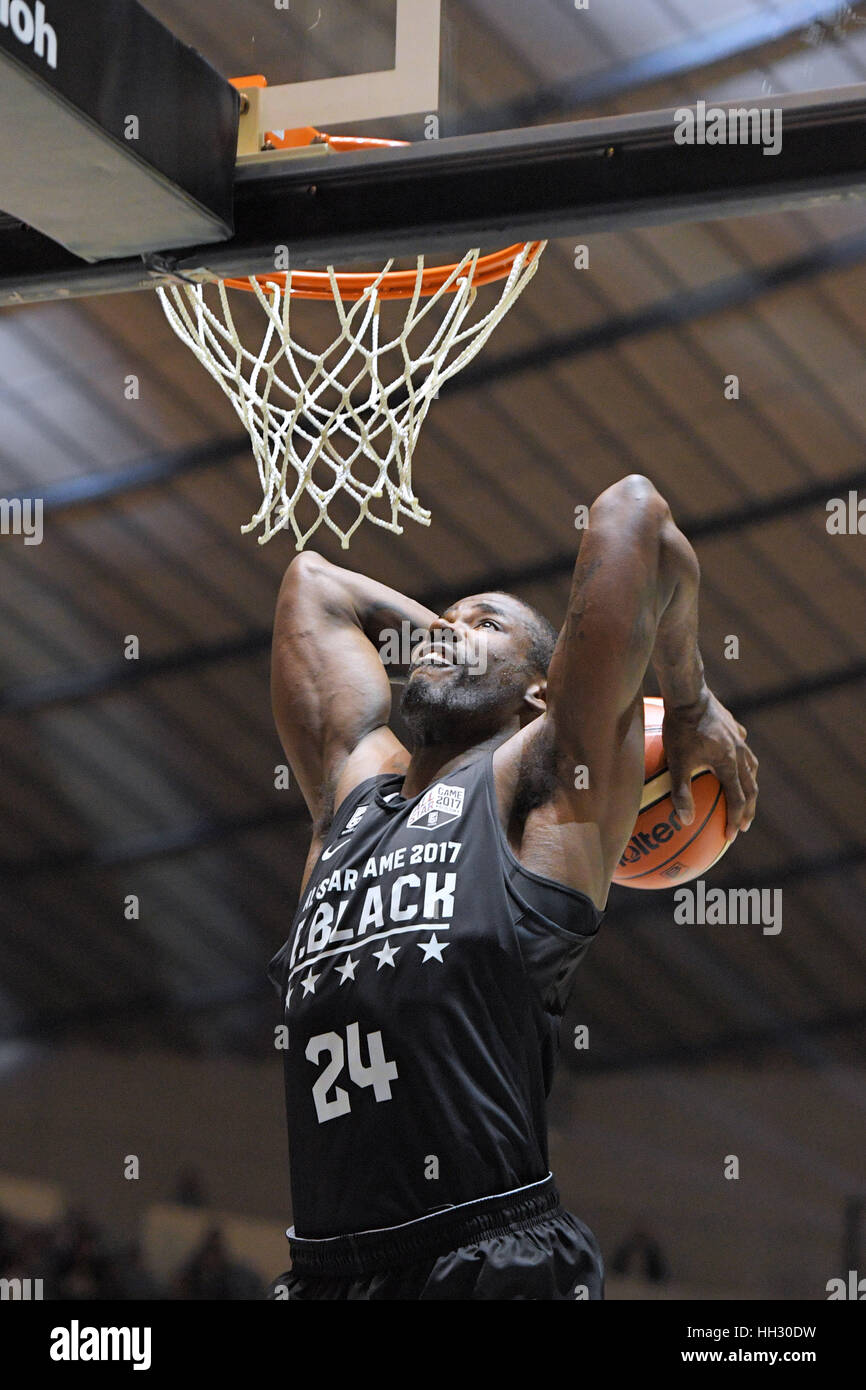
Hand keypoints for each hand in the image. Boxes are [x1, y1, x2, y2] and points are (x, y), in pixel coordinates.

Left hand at [662, 691, 757, 839]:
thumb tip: (684, 821)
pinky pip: (743, 748)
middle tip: (744, 824)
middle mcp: (740, 752)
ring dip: (750, 785)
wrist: (688, 693)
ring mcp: (739, 737)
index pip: (737, 799)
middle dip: (748, 808)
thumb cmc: (679, 729)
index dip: (735, 819)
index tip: (732, 835)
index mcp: (729, 764)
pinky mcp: (734, 725)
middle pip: (751, 786)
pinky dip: (742, 761)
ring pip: (751, 766)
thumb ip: (681, 792)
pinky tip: (734, 761)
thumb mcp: (677, 762)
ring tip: (746, 796)